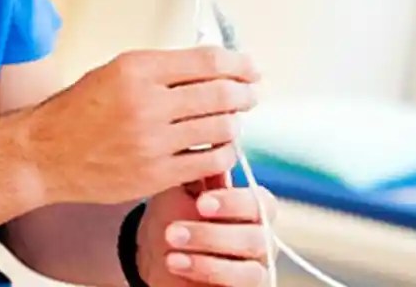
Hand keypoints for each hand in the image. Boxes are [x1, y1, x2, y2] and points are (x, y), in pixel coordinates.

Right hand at [22, 46, 258, 205]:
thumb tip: (210, 68)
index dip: (238, 64)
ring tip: (230, 121)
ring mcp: (152, 141)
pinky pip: (209, 161)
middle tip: (250, 94)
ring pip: (220, 128)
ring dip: (234, 123)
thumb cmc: (77, 112)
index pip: (206, 62)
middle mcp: (146, 102)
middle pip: (220, 93)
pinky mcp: (155, 174)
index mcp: (136, 69)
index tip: (250, 68)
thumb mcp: (114, 73)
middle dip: (244, 93)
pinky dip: (222, 153)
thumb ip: (160, 70)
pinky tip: (218, 148)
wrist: (43, 154)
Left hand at [138, 177, 278, 285]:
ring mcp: (256, 267)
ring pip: (250, 269)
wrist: (154, 255)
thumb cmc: (172, 215)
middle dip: (212, 235)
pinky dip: (208, 274)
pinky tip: (178, 264)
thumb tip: (211, 142)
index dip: (233, 203)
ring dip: (209, 260)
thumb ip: (198, 171)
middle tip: (173, 232)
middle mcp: (261, 237)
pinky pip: (243, 286)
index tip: (200, 203)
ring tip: (171, 253)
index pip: (260, 202)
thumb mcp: (178, 190)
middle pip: (258, 236)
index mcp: (251, 207)